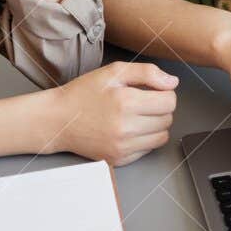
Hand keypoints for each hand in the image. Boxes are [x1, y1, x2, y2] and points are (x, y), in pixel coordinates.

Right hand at [51, 60, 177, 166]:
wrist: (58, 120)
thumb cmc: (84, 93)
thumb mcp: (114, 72)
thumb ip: (147, 73)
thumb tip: (172, 82)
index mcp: (126, 102)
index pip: (170, 101)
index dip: (165, 92)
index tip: (152, 91)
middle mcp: (126, 128)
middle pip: (167, 119)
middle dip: (160, 108)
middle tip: (142, 102)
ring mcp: (122, 147)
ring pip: (161, 136)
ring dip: (155, 124)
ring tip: (137, 115)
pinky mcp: (118, 159)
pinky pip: (148, 149)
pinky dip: (144, 139)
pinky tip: (129, 129)